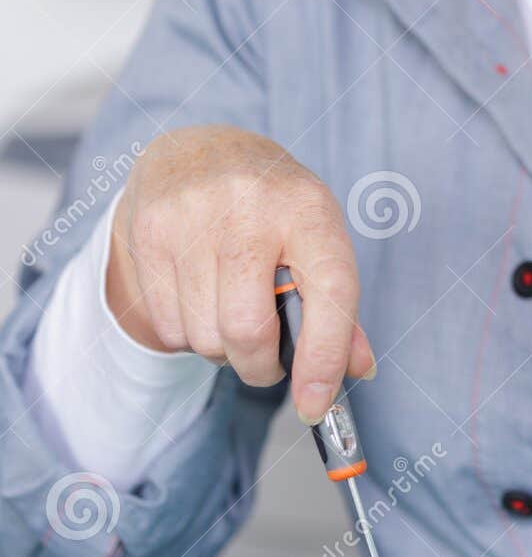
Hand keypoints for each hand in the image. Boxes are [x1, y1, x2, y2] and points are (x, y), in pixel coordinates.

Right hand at [106, 124, 374, 423]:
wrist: (196, 153)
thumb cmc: (270, 207)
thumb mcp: (316, 236)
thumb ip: (338, 305)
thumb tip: (358, 370)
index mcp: (308, 208)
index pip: (328, 291)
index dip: (324, 357)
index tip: (315, 403)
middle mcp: (250, 207)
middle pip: (248, 330)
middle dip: (259, 366)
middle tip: (265, 360)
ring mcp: (192, 218)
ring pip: (205, 338)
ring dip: (221, 349)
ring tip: (229, 312)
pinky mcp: (149, 233)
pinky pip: (169, 328)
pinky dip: (188, 333)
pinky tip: (197, 296)